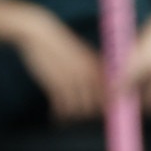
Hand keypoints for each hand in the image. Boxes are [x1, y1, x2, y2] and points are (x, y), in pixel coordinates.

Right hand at [14, 9, 103, 123]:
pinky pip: (61, 107)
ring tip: (68, 116)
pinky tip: (56, 114)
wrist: (40, 34)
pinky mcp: (55, 85)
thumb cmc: (60, 43)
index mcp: (96, 67)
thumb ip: (92, 67)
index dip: (108, 104)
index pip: (110, 92)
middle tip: (83, 114)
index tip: (104, 111)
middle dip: (89, 112)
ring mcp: (71, 81)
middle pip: (96, 105)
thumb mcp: (81, 53)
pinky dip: (60, 113)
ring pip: (79, 109)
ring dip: (74, 114)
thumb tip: (102, 81)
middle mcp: (87, 75)